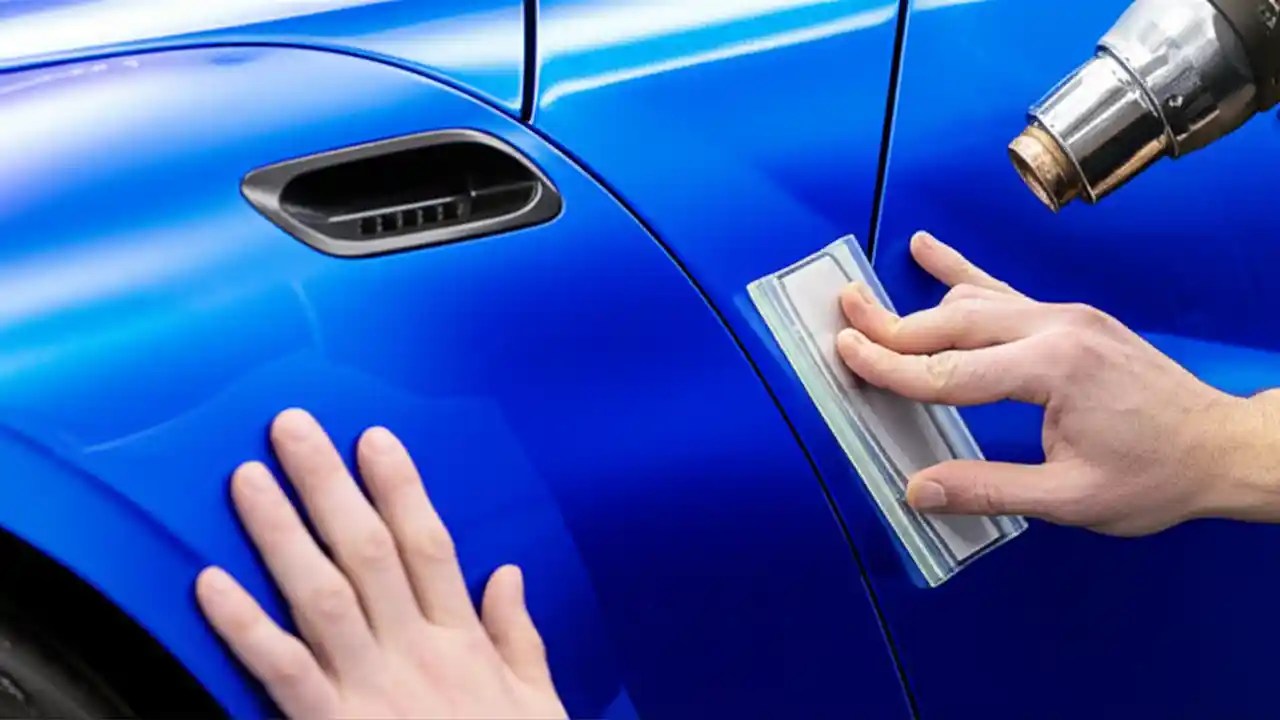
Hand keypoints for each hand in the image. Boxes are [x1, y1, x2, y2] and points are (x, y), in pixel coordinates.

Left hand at [195, 409, 566, 718]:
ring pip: (320, 595)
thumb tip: (508, 572)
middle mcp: (414, 652)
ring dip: (280, 534)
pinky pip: (280, 671)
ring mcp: (370, 689)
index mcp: (462, 643)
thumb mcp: (538, 703)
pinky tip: (210, 583)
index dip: (400, 489)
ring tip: (248, 480)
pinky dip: (243, 626)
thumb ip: (521, 637)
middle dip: (327, 485)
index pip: (428, 546)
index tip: (374, 440)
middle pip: (366, 553)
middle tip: (292, 429)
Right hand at [836, 232, 1279, 535]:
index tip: (846, 356)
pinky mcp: (1071, 318)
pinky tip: (932, 250)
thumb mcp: (1072, 500)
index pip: (949, 370)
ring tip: (866, 298)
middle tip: (842, 322)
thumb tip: (918, 488)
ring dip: (917, 305)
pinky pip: (1004, 292)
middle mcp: (1056, 329)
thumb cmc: (1155, 476)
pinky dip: (962, 275)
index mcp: (1053, 369)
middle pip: (952, 323)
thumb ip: (989, 489)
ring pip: (974, 302)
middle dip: (891, 326)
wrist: (1219, 447)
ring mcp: (1065, 316)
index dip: (890, 368)